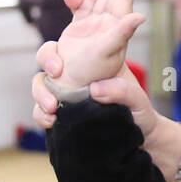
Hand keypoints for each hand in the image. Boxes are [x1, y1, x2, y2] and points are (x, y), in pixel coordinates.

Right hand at [32, 41, 157, 145]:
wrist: (140, 135)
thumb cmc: (140, 111)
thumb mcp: (137, 97)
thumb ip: (122, 90)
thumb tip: (95, 90)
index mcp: (91, 62)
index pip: (65, 46)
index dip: (52, 52)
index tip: (58, 67)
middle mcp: (76, 75)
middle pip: (47, 61)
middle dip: (45, 65)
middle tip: (55, 76)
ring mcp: (67, 94)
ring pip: (40, 86)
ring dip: (40, 95)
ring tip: (52, 109)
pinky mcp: (63, 114)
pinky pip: (42, 112)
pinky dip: (41, 116)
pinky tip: (51, 122)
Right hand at [47, 0, 144, 89]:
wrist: (75, 89)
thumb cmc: (93, 74)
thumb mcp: (109, 52)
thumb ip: (121, 33)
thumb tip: (140, 17)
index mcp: (117, 29)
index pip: (124, 0)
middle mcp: (107, 27)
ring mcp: (93, 28)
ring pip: (99, 0)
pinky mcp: (78, 32)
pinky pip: (83, 9)